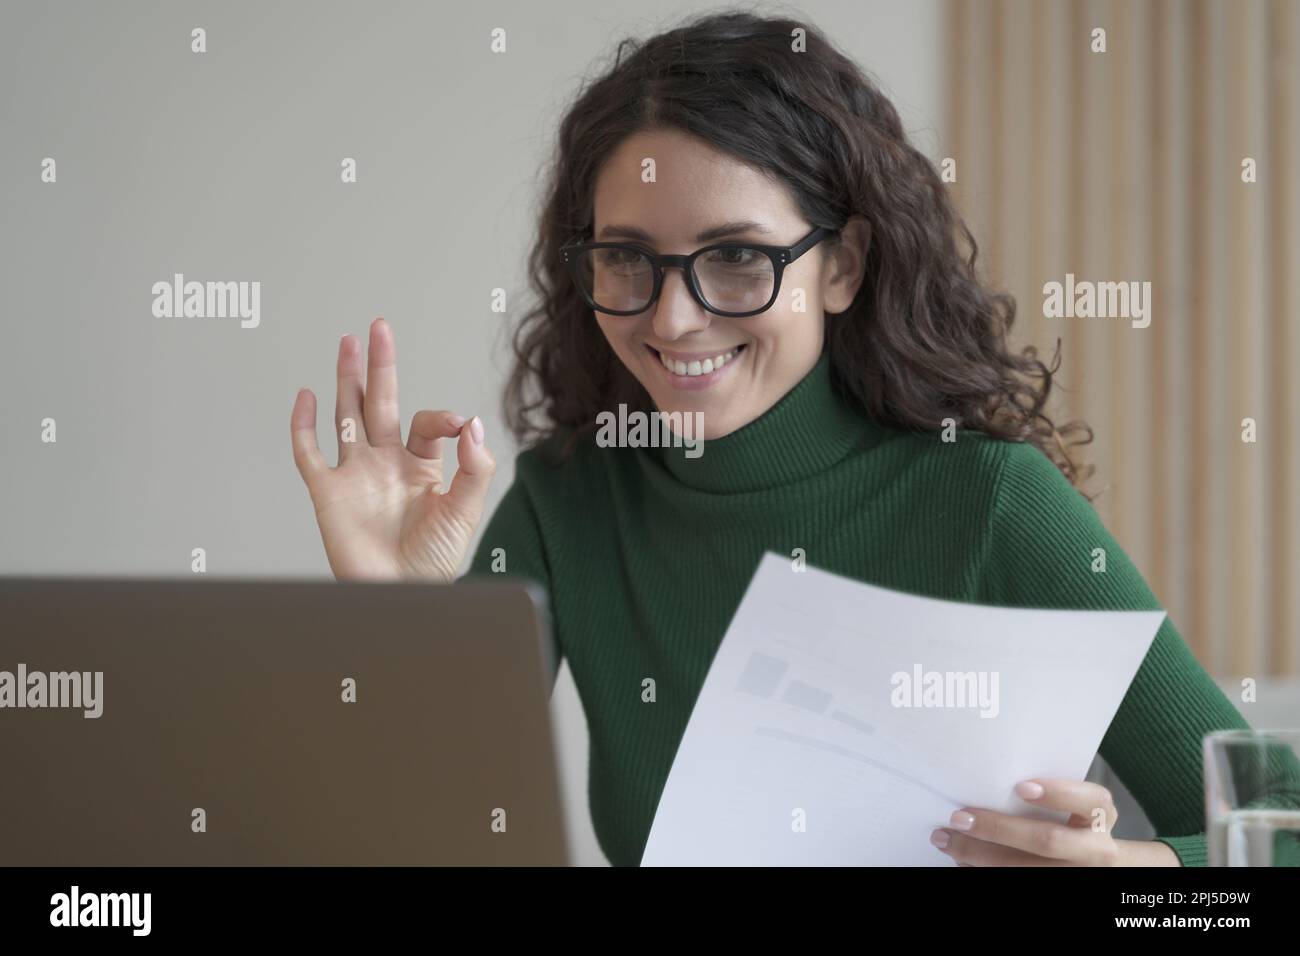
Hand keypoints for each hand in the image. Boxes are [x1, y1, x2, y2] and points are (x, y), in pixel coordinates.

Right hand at [290, 317, 496, 581]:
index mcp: (422, 466)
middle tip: (379, 328)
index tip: (459, 425)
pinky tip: (306, 397)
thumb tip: (472, 421)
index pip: (428, 424)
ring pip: (346, 415)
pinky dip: (303, 426)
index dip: (444, 417)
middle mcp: (386, 463)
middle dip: (380, 365)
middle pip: (380, 402)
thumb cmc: (434, 562)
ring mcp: (355, 474)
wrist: (403, 595)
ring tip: (348, 343)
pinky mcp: (328, 492)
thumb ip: (474, 465)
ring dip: (346, 380)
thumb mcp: (466, 510)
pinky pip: (309, 453)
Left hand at [930, 778, 1179, 865]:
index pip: (1089, 800)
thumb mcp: (1075, 805)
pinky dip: (985, 873)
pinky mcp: (1059, 889)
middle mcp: (1097, 848)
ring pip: (1028, 870)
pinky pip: (1020, 883)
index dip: (1058, 794)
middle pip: (1048, 840)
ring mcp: (1079, 874)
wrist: (1105, 866)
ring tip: (947, 840)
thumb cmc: (1074, 821)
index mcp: (1100, 815)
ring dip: (980, 856)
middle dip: (999, 829)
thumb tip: (986, 774)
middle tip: (959, 817)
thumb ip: (1047, 792)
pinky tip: (961, 862)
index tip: (1021, 787)